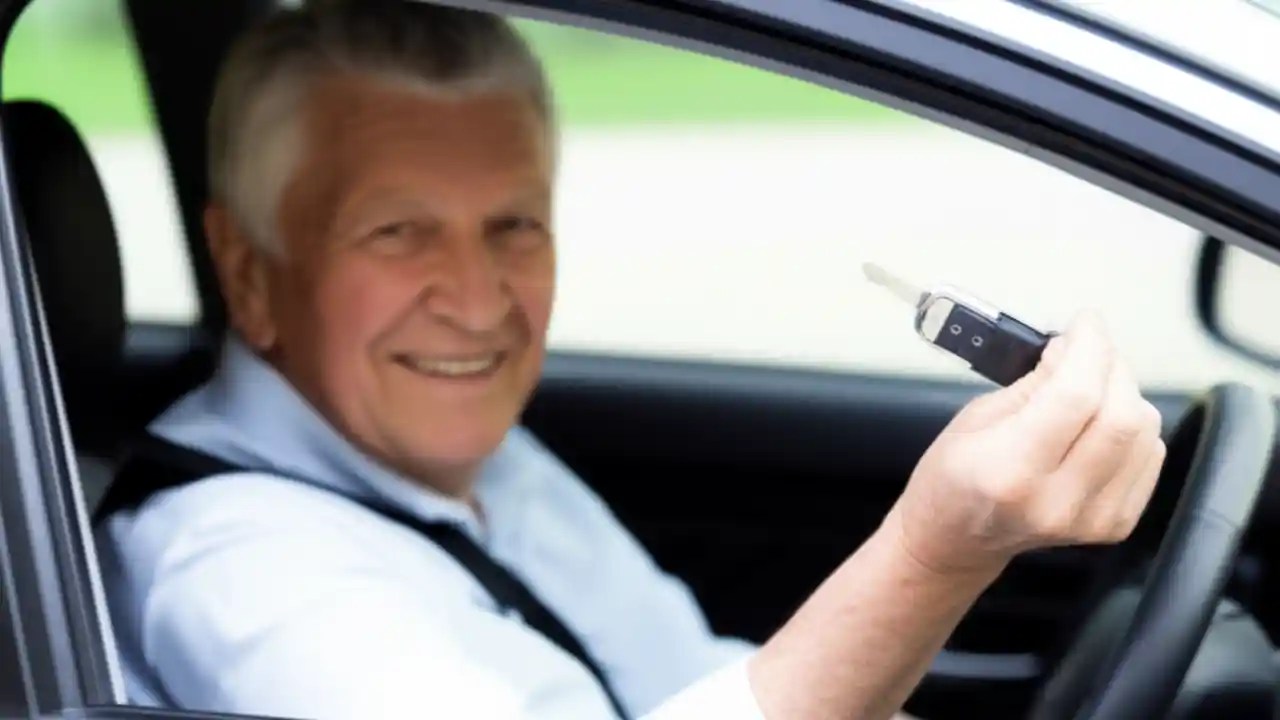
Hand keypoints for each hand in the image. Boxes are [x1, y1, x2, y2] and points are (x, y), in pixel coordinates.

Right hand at [891, 311, 1165, 575]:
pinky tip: (1097, 422)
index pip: (1076, 396)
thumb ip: (1033, 384)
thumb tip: (1073, 348)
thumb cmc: (953, 478)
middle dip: (1110, 365)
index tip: (1085, 323)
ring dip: (1123, 393)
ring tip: (1087, 387)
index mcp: (1008, 471)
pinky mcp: (1114, 524)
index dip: (1090, 348)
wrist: (955, 538)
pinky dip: (1132, 425)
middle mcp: (1055, 501)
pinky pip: (1150, 455)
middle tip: (1085, 350)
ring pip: (1145, 432)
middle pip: (1122, 415)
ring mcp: (1090, 518)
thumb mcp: (975, 417)